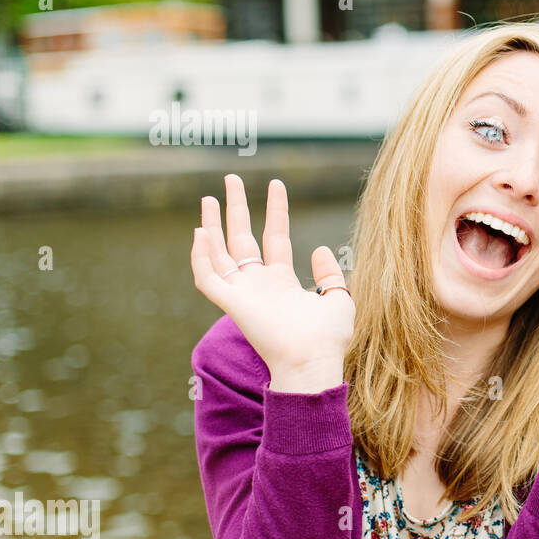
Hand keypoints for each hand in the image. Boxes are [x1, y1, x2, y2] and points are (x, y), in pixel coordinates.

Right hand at [190, 174, 355, 391]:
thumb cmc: (328, 337)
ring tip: (209, 196)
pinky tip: (201, 231)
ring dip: (212, 225)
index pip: (275, 238)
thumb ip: (330, 274)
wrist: (313, 359)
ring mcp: (243, 293)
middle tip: (230, 179)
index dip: (276, 211)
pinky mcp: (231, 303)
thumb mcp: (338, 298)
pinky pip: (208, 278)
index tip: (276, 184)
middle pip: (242, 239)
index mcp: (283, 284)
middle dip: (236, 209)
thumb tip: (319, 249)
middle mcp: (259, 286)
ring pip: (219, 253)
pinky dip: (200, 256)